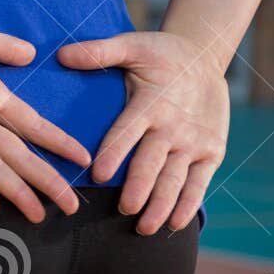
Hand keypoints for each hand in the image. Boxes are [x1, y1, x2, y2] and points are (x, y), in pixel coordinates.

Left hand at [58, 31, 227, 233]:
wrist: (205, 58)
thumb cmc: (160, 55)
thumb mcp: (132, 46)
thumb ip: (99, 52)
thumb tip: (62, 55)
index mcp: (151, 103)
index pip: (128, 131)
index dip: (115, 153)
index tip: (100, 175)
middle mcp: (173, 126)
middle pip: (153, 163)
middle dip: (139, 189)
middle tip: (124, 210)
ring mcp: (194, 142)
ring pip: (176, 178)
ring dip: (162, 205)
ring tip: (146, 227)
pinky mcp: (211, 151)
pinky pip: (199, 182)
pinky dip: (188, 203)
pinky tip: (175, 224)